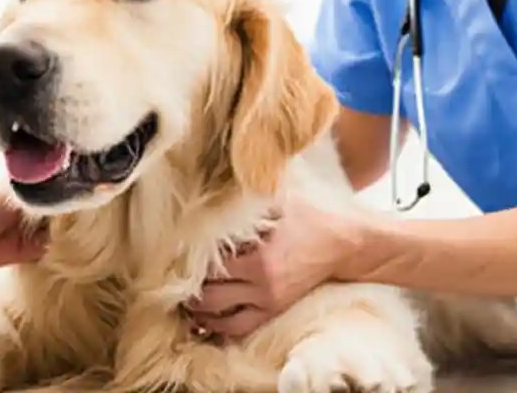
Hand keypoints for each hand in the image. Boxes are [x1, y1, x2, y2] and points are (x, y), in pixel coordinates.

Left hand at [183, 197, 360, 340]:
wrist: (344, 245)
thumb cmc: (311, 218)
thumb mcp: (279, 202)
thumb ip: (248, 200)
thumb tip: (215, 187)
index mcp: (258, 258)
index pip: (210, 266)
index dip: (189, 263)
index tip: (174, 256)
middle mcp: (261, 284)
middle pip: (210, 296)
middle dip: (189, 290)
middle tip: (172, 280)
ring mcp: (268, 302)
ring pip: (220, 318)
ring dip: (198, 312)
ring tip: (183, 301)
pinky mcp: (274, 311)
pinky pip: (239, 329)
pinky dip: (218, 328)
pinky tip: (204, 322)